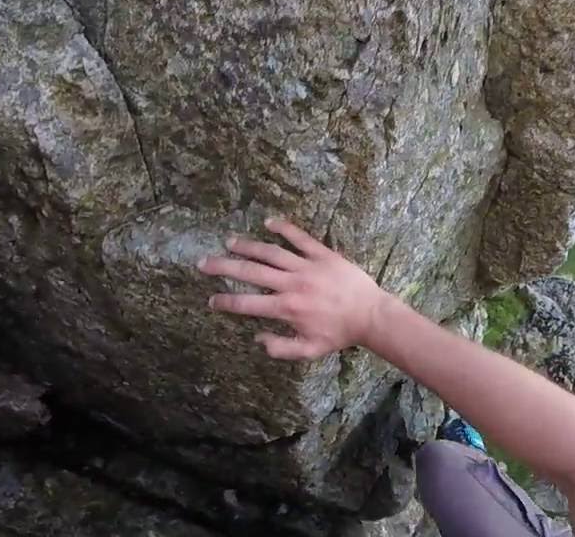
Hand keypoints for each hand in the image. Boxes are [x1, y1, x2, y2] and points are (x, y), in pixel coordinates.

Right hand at [197, 217, 392, 359]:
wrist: (371, 315)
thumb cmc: (340, 334)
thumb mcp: (309, 350)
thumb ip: (280, 348)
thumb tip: (257, 339)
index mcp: (286, 308)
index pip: (247, 303)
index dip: (225, 302)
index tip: (210, 300)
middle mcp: (291, 284)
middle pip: (250, 272)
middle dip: (223, 267)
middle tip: (204, 263)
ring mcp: (306, 266)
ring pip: (270, 252)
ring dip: (247, 246)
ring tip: (229, 241)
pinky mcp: (322, 254)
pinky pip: (300, 238)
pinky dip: (284, 228)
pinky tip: (268, 222)